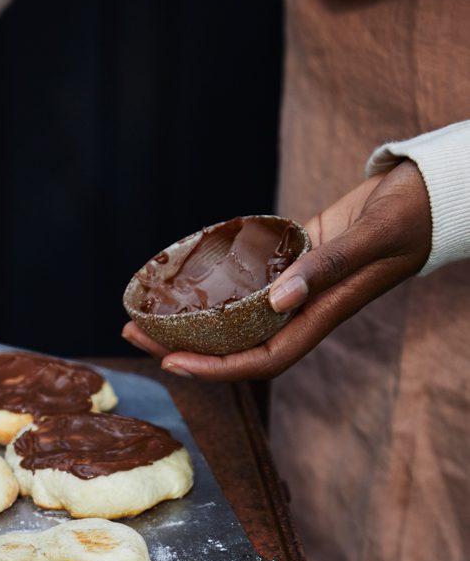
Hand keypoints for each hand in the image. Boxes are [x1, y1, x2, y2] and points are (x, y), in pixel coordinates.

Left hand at [121, 160, 431, 380]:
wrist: (429, 192)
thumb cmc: (410, 217)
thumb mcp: (370, 238)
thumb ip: (327, 268)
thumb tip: (279, 301)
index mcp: (320, 315)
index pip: (259, 359)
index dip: (215, 368)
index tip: (170, 362)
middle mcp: (302, 308)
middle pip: (235, 343)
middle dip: (184, 345)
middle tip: (132, 330)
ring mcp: (296, 285)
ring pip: (235, 314)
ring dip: (191, 316)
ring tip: (144, 309)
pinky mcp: (294, 258)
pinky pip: (247, 279)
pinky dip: (216, 281)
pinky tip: (184, 274)